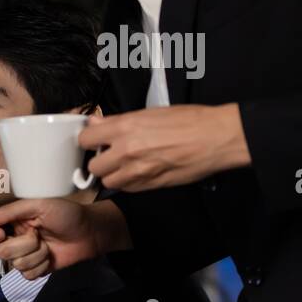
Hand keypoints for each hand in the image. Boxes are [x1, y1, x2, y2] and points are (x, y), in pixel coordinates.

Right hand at [0, 198, 126, 279]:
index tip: (0, 233)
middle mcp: (12, 241)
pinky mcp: (35, 270)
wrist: (90, 232)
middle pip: (1, 253)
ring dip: (37, 254)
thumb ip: (9, 211)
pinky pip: (28, 275)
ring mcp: (23, 257)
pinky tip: (50, 257)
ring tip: (48, 245)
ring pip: (17, 265)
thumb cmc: (66, 213)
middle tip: (37, 235)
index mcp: (9, 223)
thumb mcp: (38, 205)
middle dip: (23, 245)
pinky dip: (42, 265)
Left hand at [79, 104, 250, 191]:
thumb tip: (97, 123)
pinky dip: (129, 183)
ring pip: (108, 182)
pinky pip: (127, 189)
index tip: (96, 141)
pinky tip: (140, 172)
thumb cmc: (189, 121)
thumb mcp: (150, 112)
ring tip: (126, 165)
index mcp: (125, 127)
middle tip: (111, 155)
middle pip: (93, 167)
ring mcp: (138, 170)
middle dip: (100, 161)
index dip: (89, 141)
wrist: (217, 137)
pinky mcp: (150, 185)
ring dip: (113, 175)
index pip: (85, 139)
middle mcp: (126, 150)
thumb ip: (119, 121)